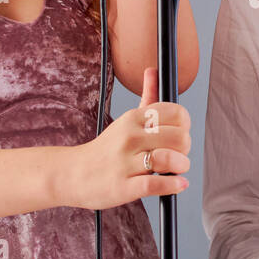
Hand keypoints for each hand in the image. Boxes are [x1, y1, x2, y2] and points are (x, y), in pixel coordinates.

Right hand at [56, 66, 190, 208]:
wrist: (73, 174)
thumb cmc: (107, 149)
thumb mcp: (126, 120)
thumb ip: (146, 97)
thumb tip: (153, 71)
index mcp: (133, 119)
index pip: (176, 113)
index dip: (186, 125)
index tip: (181, 133)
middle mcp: (129, 137)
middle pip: (178, 137)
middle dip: (186, 148)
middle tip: (179, 154)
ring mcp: (125, 163)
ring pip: (168, 159)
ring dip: (181, 166)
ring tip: (178, 169)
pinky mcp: (123, 186)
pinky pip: (155, 184)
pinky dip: (173, 185)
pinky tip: (177, 184)